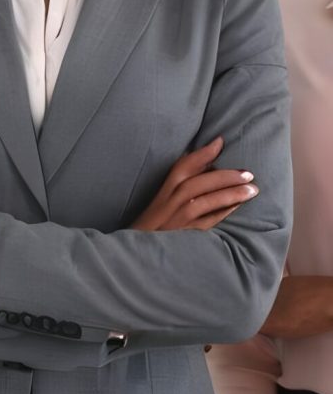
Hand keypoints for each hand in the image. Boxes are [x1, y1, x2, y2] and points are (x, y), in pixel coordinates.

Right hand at [131, 137, 257, 230]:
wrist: (142, 251)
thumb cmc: (156, 224)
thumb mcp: (163, 202)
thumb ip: (181, 185)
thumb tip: (208, 166)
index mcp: (163, 191)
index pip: (181, 167)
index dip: (201, 153)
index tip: (220, 141)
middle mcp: (168, 203)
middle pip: (196, 183)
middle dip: (223, 176)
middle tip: (248, 173)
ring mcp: (177, 219)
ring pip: (203, 202)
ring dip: (229, 194)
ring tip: (251, 189)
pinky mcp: (185, 236)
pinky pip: (206, 222)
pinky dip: (223, 212)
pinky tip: (237, 206)